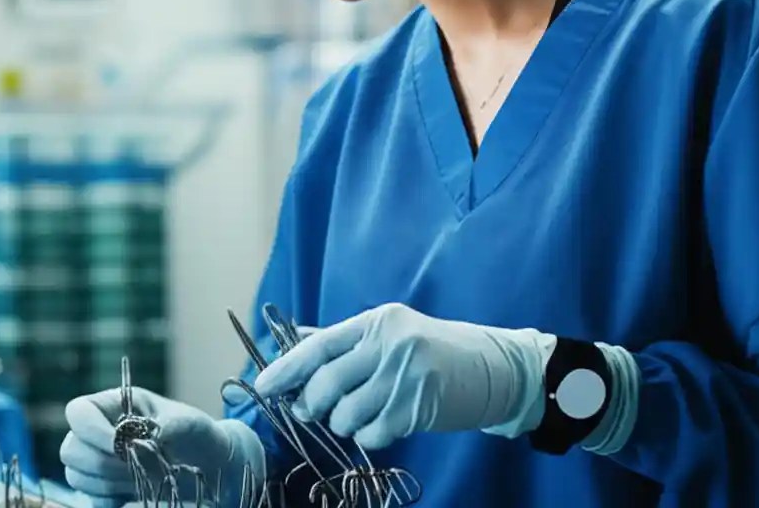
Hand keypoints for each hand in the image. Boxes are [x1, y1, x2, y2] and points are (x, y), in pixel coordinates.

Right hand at [61, 387, 263, 507]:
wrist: (208, 465)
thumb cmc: (195, 434)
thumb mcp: (189, 422)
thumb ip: (171, 424)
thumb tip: (153, 435)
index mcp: (112, 406)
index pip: (78, 412)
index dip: (90, 430)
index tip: (119, 444)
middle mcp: (98, 434)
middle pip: (70, 449)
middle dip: (101, 461)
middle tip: (134, 464)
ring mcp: (98, 463)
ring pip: (76, 476)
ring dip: (108, 481)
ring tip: (142, 475)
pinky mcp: (104, 491)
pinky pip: (92, 500)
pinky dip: (109, 500)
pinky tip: (135, 494)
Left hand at [254, 303, 554, 449]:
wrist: (494, 369)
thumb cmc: (434, 350)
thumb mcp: (389, 333)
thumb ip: (343, 339)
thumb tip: (294, 341)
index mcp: (375, 322)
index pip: (318, 345)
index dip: (286, 369)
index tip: (264, 387)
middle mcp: (387, 345)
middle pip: (326, 382)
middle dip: (311, 403)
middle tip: (309, 410)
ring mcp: (404, 377)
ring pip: (346, 413)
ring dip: (342, 423)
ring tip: (357, 415)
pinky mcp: (417, 408)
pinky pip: (371, 433)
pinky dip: (368, 435)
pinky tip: (381, 425)